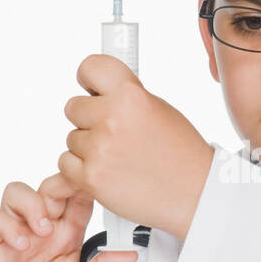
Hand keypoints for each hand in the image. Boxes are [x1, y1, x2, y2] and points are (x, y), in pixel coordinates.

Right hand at [0, 176, 138, 261]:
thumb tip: (131, 253)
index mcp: (68, 237)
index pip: (76, 198)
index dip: (83, 186)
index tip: (94, 186)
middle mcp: (42, 232)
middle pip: (47, 188)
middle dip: (58, 186)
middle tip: (65, 203)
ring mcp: (15, 238)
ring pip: (16, 194)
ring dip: (31, 202)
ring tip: (43, 228)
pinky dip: (7, 224)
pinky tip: (22, 243)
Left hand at [58, 54, 214, 240]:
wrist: (194, 194)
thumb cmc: (181, 154)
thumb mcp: (159, 109)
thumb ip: (125, 97)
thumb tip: (97, 90)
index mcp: (132, 95)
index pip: (90, 67)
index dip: (88, 78)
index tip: (90, 87)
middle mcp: (113, 118)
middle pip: (73, 107)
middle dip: (89, 119)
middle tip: (113, 132)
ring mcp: (99, 149)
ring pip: (72, 138)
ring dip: (88, 147)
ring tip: (120, 157)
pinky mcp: (91, 177)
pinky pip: (66, 163)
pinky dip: (82, 170)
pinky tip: (109, 171)